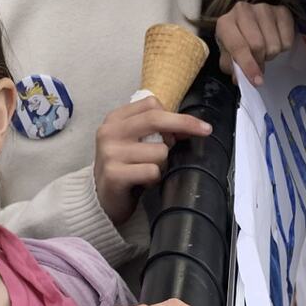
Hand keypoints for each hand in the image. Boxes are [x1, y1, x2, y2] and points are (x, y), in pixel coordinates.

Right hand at [93, 98, 211, 226]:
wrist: (100, 200)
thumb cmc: (124, 169)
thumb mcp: (137, 144)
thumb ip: (159, 131)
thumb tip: (193, 127)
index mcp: (115, 119)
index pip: (151, 105)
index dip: (176, 115)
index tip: (194, 126)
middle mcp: (110, 132)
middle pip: (155, 119)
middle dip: (184, 124)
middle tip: (206, 131)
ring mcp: (110, 153)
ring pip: (159, 150)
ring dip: (162, 164)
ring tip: (149, 171)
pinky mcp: (114, 174)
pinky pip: (152, 171)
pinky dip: (154, 179)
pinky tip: (143, 183)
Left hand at [215, 1, 294, 84]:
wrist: (249, 22)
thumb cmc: (237, 40)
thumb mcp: (228, 54)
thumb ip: (231, 66)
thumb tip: (239, 79)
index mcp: (225, 23)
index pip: (238, 46)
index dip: (248, 66)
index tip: (257, 81)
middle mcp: (243, 10)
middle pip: (258, 46)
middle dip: (260, 62)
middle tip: (258, 64)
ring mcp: (264, 8)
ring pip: (274, 44)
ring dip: (271, 54)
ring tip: (264, 50)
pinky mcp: (282, 10)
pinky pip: (288, 39)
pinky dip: (283, 47)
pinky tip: (275, 41)